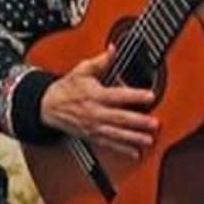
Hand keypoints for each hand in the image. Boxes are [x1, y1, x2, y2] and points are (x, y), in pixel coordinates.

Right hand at [40, 45, 158, 157]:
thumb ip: (100, 61)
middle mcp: (95, 112)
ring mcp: (94, 126)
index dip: (134, 95)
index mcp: (94, 94)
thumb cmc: (67, 88)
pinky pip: (108, 144)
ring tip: (148, 140)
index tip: (150, 95)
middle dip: (138, 121)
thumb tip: (113, 50)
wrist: (49, 106)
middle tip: (154, 123)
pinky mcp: (92, 136)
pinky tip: (134, 153)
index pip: (117, 95)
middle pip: (119, 117)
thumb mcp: (81, 70)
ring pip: (116, 134)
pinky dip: (122, 150)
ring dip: (133, 138)